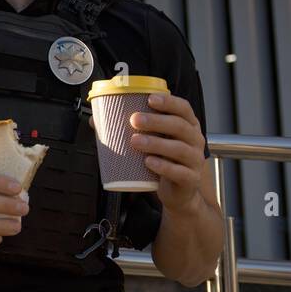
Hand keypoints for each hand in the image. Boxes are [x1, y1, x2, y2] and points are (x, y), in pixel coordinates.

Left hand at [128, 93, 206, 212]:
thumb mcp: (152, 142)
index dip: (169, 102)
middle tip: (134, 120)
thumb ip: (129, 130)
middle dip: (157, 121)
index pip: (183, 108)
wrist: (178, 193)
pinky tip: (149, 162)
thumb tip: (95, 121)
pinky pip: (179, 172)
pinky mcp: (190, 179)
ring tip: (135, 141)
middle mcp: (195, 140)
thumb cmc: (164, 161)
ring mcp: (194, 160)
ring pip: (179, 149)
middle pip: (180, 126)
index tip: (150, 99)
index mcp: (187, 126)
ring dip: (156, 143)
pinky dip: (164, 166)